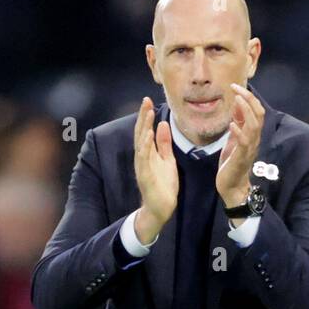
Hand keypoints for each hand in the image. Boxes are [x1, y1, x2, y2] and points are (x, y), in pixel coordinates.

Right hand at [133, 96, 177, 243]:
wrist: (162, 207)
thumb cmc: (164, 185)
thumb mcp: (168, 160)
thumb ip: (164, 143)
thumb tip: (163, 124)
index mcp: (148, 153)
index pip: (145, 130)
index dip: (146, 115)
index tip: (148, 100)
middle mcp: (143, 157)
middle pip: (141, 133)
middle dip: (143, 116)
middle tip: (146, 100)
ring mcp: (142, 166)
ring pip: (141, 143)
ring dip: (144, 127)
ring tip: (148, 113)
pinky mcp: (145, 176)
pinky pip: (144, 159)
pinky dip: (145, 146)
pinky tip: (148, 135)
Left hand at [216, 83, 263, 209]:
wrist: (232, 187)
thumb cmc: (232, 163)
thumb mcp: (234, 138)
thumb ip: (237, 123)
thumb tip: (237, 105)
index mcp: (252, 134)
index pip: (256, 110)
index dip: (248, 97)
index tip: (236, 86)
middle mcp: (254, 139)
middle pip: (258, 114)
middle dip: (248, 98)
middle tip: (236, 88)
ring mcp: (249, 148)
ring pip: (254, 125)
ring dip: (245, 111)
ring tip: (236, 100)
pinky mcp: (241, 157)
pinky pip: (244, 142)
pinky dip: (238, 131)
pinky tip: (231, 124)